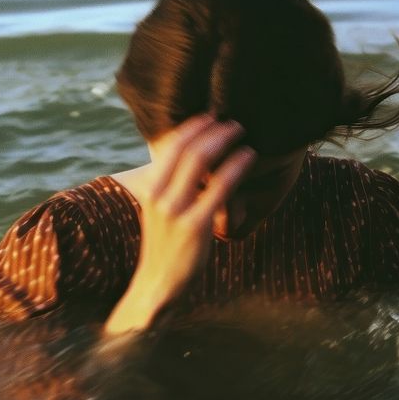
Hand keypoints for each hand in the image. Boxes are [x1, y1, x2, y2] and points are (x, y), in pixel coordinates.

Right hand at [104, 114, 255, 335]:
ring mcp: (175, 210)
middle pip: (186, 148)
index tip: (211, 116)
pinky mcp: (195, 226)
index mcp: (150, 187)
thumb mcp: (161, 209)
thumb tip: (194, 159)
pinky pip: (219, 188)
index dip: (192, 126)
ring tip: (241, 132)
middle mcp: (159, 194)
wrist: (157, 283)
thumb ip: (173, 185)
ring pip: (201, 162)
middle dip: (212, 129)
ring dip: (223, 140)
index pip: (170, 145)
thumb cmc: (165, 244)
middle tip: (233, 121)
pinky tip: (248, 157)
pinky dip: (235, 167)